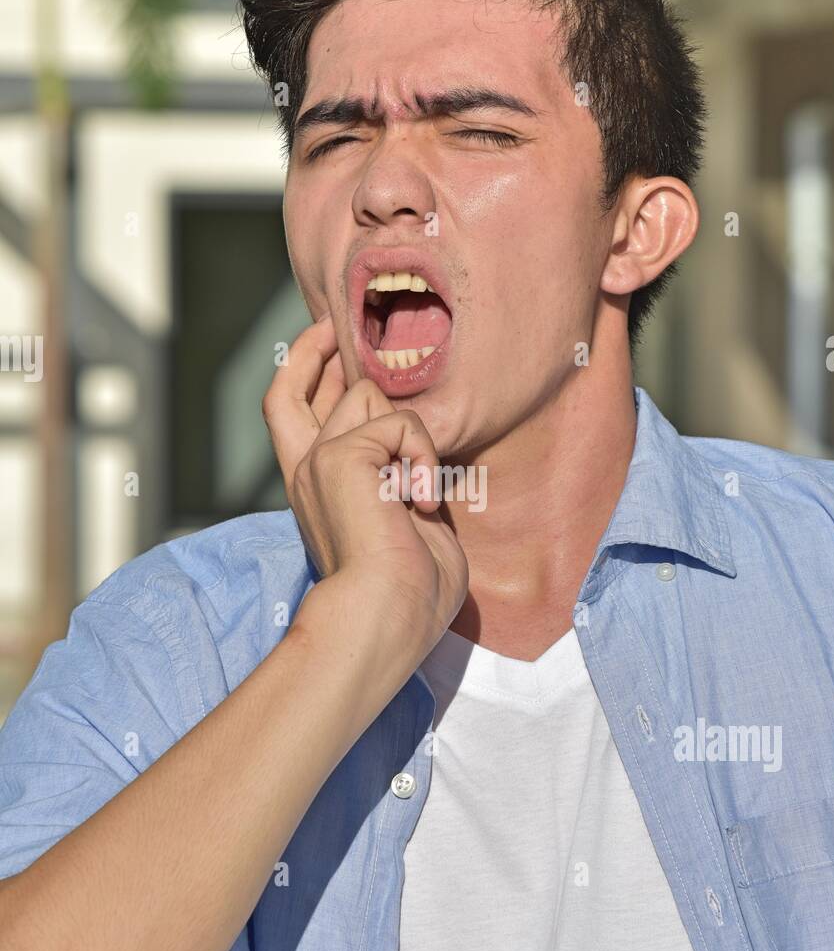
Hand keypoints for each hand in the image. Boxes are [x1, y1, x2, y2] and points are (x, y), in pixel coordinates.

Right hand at [262, 313, 468, 653]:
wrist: (387, 614)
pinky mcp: (341, 455)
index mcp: (315, 489)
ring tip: (419, 493)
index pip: (289, 409)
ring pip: (369, 395)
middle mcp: (306, 469)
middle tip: (343, 338)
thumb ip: (401, 476)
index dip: (302, 366)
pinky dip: (426, 457)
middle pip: (305, 383)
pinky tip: (424, 502)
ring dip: (411, 436)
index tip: (327, 335)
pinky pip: (402, 422)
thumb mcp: (406, 521)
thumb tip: (414, 443)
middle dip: (330, 356)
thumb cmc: (411, 592)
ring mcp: (318, 459)